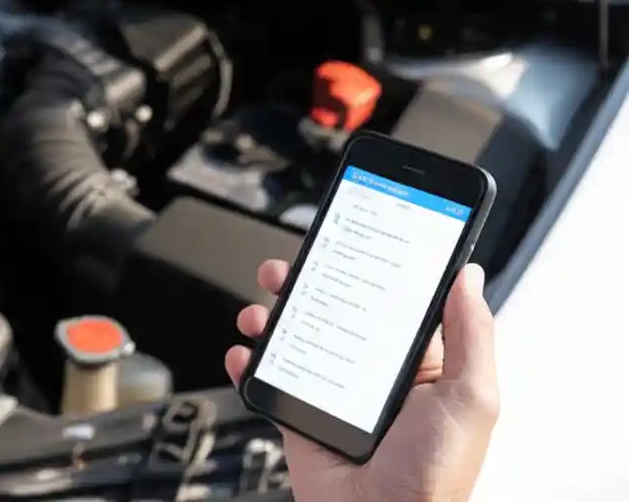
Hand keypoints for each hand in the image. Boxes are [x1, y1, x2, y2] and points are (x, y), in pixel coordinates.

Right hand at [226, 260, 498, 501]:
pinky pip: (267, 382)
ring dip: (269, 319)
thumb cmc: (438, 476)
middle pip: (331, 311)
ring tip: (258, 314)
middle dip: (303, 285)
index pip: (387, 302)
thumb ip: (472, 334)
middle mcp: (371, 375)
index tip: (346, 242)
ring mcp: (332, 395)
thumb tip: (469, 275)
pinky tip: (245, 355)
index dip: (364, 270)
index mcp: (417, 365)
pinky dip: (248, 365)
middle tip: (283, 271)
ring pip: (294, 340)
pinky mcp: (300, 417)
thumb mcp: (471, 398)